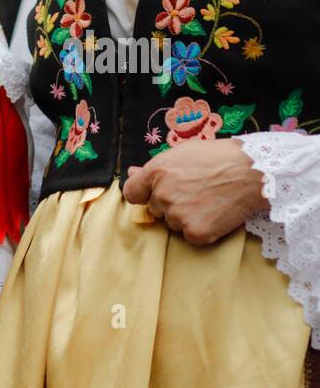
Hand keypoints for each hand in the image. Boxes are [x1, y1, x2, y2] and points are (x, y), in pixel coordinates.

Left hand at [122, 138, 268, 245]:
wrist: (255, 172)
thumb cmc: (221, 157)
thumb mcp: (184, 153)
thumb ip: (156, 167)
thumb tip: (132, 173)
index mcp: (156, 173)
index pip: (131, 192)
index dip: (143, 193)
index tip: (154, 193)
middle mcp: (162, 195)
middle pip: (155, 208)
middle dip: (170, 202)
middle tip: (196, 190)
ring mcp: (178, 216)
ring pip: (173, 222)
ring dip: (186, 216)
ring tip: (210, 199)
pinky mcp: (195, 232)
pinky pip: (190, 235)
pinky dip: (202, 228)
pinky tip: (216, 213)